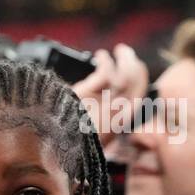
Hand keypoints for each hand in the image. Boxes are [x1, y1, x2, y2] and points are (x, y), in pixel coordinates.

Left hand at [72, 43, 148, 160]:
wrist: (55, 143)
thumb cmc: (73, 135)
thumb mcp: (95, 125)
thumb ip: (105, 110)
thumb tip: (110, 89)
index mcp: (122, 119)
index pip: (139, 93)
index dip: (139, 76)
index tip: (135, 64)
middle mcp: (119, 111)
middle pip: (135, 82)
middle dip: (132, 63)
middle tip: (124, 52)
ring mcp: (106, 103)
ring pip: (125, 76)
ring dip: (122, 59)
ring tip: (113, 52)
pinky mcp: (91, 94)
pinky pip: (105, 72)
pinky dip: (105, 61)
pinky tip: (100, 56)